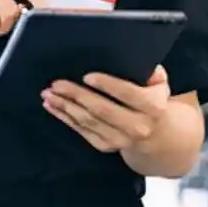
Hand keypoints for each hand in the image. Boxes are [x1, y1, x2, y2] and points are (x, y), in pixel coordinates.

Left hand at [42, 66, 170, 152]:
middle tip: (56, 84)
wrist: (156, 136)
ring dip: (65, 107)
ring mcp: (120, 140)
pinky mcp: (106, 146)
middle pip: (102, 109)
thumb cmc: (152, 101)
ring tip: (48, 94)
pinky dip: (65, 118)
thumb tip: (138, 60)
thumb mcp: (159, 84)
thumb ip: (152, 71)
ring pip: (88, 121)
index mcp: (152, 107)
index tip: (87, 76)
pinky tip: (52, 106)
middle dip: (77, 95)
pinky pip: (81, 131)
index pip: (128, 94)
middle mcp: (137, 127)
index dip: (107, 85)